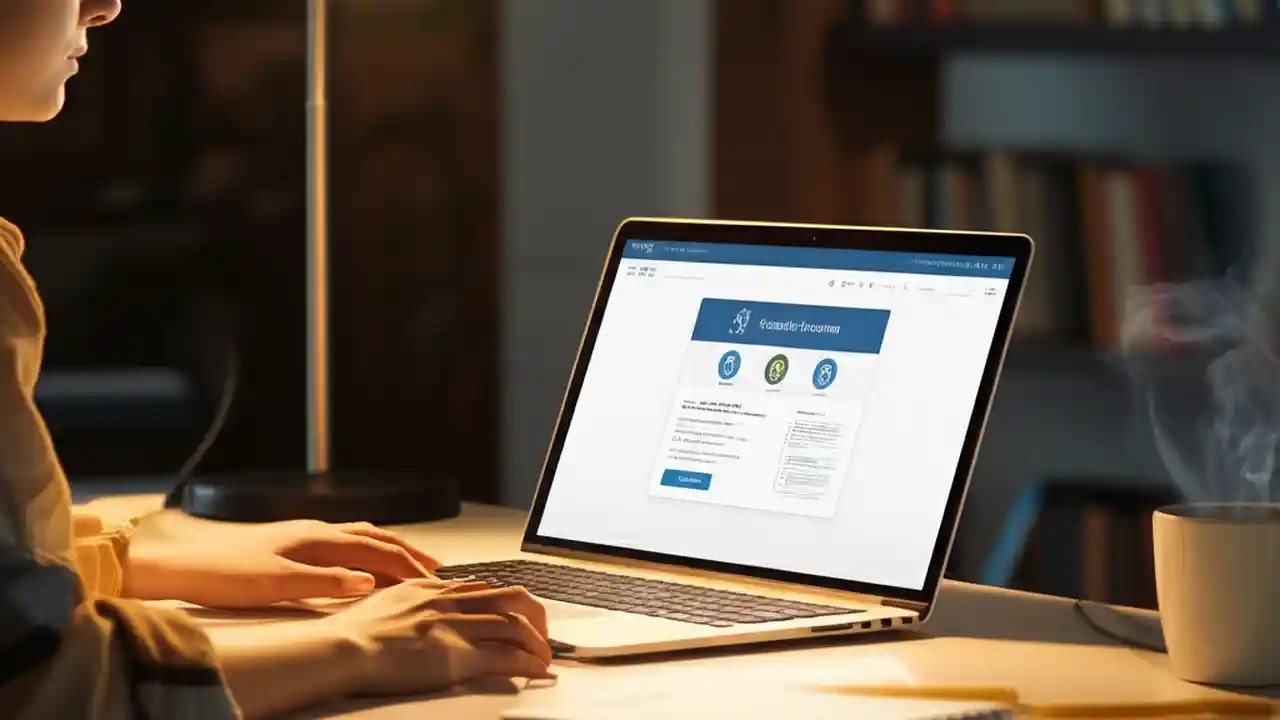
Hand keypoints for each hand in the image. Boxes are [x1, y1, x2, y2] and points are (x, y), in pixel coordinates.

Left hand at [124, 513, 441, 607]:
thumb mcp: (277, 584)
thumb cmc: (224, 572)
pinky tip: (363, 558)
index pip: (377, 550)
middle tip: (438, 569)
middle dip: (409, 553)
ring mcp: (303, 533)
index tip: (434, 581)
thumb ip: (326, 581)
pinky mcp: (291, 542)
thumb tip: (370, 582)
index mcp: (317, 538)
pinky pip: (344, 540)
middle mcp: (315, 530)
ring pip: (361, 535)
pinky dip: (367, 548)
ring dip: (390, 548)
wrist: (179, 561)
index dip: (408, 566)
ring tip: (410, 560)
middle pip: (375, 537)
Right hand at [323, 579, 554, 696]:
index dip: (506, 602)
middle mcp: (450, 602)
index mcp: (433, 588)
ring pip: (515, 626)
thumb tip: (416, 607)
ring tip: (545, 657)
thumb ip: (410, 599)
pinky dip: (529, 665)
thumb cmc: (354, 633)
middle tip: (541, 633)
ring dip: (538, 643)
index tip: (516, 615)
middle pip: (510, 597)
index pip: (482, 588)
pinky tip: (539, 672)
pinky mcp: (458, 655)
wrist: (343, 647)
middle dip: (534, 615)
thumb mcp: (387, 600)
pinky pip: (506, 658)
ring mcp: (456, 627)